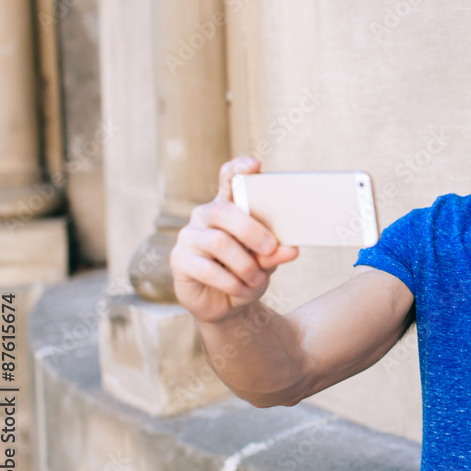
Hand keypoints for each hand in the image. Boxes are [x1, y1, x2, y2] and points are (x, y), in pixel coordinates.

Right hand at [169, 155, 299, 322]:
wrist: (227, 305)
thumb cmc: (247, 273)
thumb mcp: (266, 261)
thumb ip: (275, 252)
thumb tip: (292, 249)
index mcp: (229, 207)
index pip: (228, 179)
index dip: (239, 168)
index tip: (255, 164)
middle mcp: (205, 216)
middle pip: (224, 211)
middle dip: (252, 230)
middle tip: (271, 249)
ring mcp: (189, 236)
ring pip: (219, 242)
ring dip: (245, 264)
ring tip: (257, 279)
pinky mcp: (179, 259)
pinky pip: (207, 268)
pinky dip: (231, 282)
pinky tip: (242, 290)